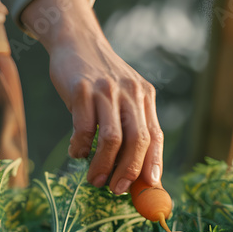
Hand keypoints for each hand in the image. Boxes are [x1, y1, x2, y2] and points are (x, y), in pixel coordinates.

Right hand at [21, 0, 163, 193]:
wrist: (77, 41)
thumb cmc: (100, 79)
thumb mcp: (124, 95)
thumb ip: (132, 125)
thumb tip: (137, 173)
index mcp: (144, 96)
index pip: (155, 135)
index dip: (153, 164)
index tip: (148, 186)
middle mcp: (129, 93)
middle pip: (137, 140)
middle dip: (128, 171)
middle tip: (116, 190)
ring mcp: (105, 90)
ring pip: (112, 139)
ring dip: (103, 166)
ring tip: (95, 180)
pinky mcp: (81, 89)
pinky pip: (83, 128)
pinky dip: (81, 147)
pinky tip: (76, 153)